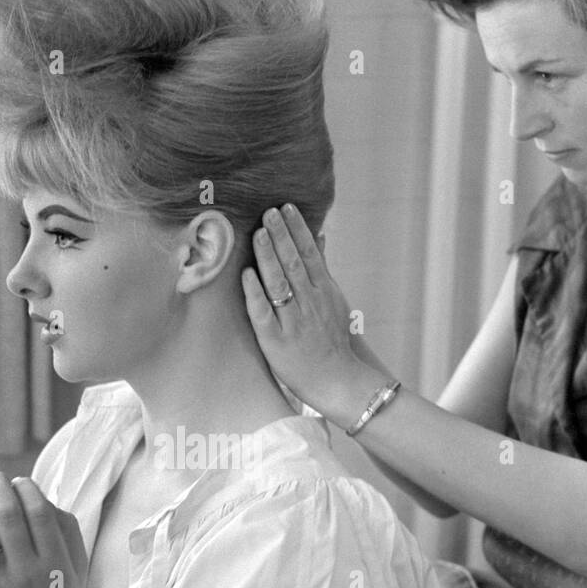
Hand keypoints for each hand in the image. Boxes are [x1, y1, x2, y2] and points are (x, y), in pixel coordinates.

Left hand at [242, 204, 372, 417]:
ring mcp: (294, 321)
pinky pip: (264, 314)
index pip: (310, 253)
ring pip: (280, 284)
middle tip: (268, 211)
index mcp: (324, 290)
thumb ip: (323, 267)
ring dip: (269, 257)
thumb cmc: (332, 340)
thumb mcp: (335, 300)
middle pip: (294, 264)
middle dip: (281, 236)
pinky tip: (248, 275)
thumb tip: (319, 235)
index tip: (286, 207)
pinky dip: (256, 293)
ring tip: (259, 233)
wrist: (338, 380)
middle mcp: (311, 302)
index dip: (297, 229)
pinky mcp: (277, 342)